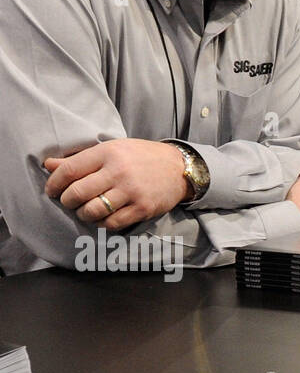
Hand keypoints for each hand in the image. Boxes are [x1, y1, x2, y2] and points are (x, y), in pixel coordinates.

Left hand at [44, 139, 187, 229]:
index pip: (70, 170)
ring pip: (93, 211)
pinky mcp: (142, 208)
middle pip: (78, 193)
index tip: (52, 190)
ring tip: (85, 211)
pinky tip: (103, 218)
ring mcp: (131, 191)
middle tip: (68, 202)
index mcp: (107, 152)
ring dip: (84, 214)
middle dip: (67, 201)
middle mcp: (118, 171)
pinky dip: (102, 224)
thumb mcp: (111, 149)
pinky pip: (113, 223)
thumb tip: (49, 165)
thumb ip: (81, 159)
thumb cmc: (140, 157)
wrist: (177, 168)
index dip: (55, 183)